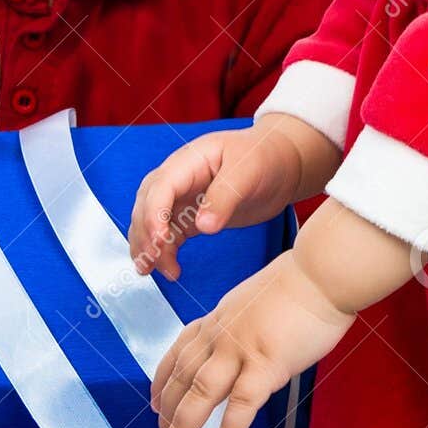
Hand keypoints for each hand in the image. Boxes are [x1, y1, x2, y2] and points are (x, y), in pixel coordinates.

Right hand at [128, 119, 309, 279]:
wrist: (281, 163)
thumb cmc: (264, 156)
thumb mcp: (248, 171)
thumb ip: (225, 197)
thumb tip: (203, 227)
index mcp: (189, 160)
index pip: (160, 187)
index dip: (154, 214)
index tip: (161, 241)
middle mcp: (179, 178)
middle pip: (147, 205)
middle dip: (146, 234)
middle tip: (156, 261)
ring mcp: (183, 197)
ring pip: (150, 222)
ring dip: (147, 246)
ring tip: (154, 271)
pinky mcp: (191, 216)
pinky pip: (167, 234)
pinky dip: (162, 252)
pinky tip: (168, 269)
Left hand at [150, 250, 352, 427]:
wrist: (321, 272)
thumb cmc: (299, 286)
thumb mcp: (253, 302)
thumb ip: (239, 326)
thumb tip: (238, 347)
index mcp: (220, 318)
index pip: (180, 350)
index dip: (163, 378)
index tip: (155, 399)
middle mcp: (222, 333)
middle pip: (183, 376)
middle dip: (167, 412)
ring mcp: (241, 348)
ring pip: (200, 391)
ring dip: (182, 425)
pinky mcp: (266, 362)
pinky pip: (241, 403)